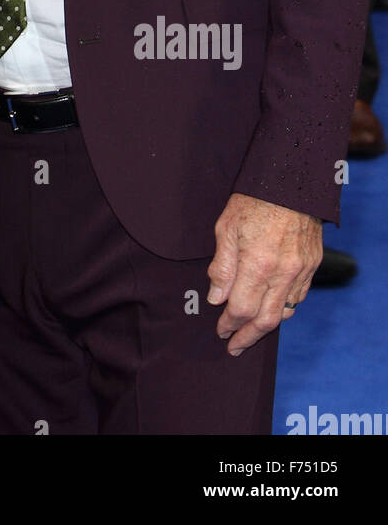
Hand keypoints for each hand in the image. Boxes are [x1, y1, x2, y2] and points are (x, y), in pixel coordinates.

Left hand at [207, 193, 321, 354]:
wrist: (291, 180)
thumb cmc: (253, 200)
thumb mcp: (226, 227)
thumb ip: (222, 266)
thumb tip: (216, 298)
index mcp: (257, 264)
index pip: (240, 309)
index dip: (228, 324)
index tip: (220, 331)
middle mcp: (282, 273)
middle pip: (265, 320)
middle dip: (247, 337)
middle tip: (234, 346)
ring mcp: (300, 270)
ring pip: (285, 312)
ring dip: (267, 326)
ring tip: (251, 332)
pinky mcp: (312, 264)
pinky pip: (298, 296)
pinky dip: (285, 308)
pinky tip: (273, 309)